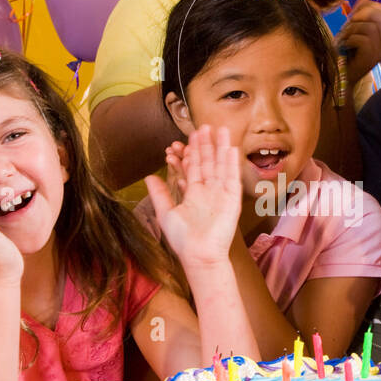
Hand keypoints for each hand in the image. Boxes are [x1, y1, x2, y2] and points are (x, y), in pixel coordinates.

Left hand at [146, 125, 240, 268]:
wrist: (199, 255)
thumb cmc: (183, 239)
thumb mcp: (166, 212)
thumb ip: (160, 193)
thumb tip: (149, 176)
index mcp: (194, 194)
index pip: (193, 167)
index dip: (192, 151)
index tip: (191, 136)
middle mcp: (209, 191)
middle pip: (208, 162)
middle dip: (206, 144)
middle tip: (205, 126)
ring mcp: (221, 194)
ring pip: (221, 165)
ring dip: (221, 147)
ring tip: (220, 129)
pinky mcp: (232, 199)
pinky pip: (231, 177)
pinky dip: (231, 163)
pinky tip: (230, 148)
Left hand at [337, 0, 380, 86]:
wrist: (342, 78)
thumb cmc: (345, 55)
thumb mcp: (352, 32)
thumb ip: (359, 17)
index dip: (372, 7)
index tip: (356, 14)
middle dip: (362, 14)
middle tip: (349, 23)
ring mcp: (380, 51)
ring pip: (370, 27)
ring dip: (353, 28)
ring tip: (345, 37)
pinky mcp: (371, 57)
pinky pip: (363, 39)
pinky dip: (351, 39)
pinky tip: (346, 46)